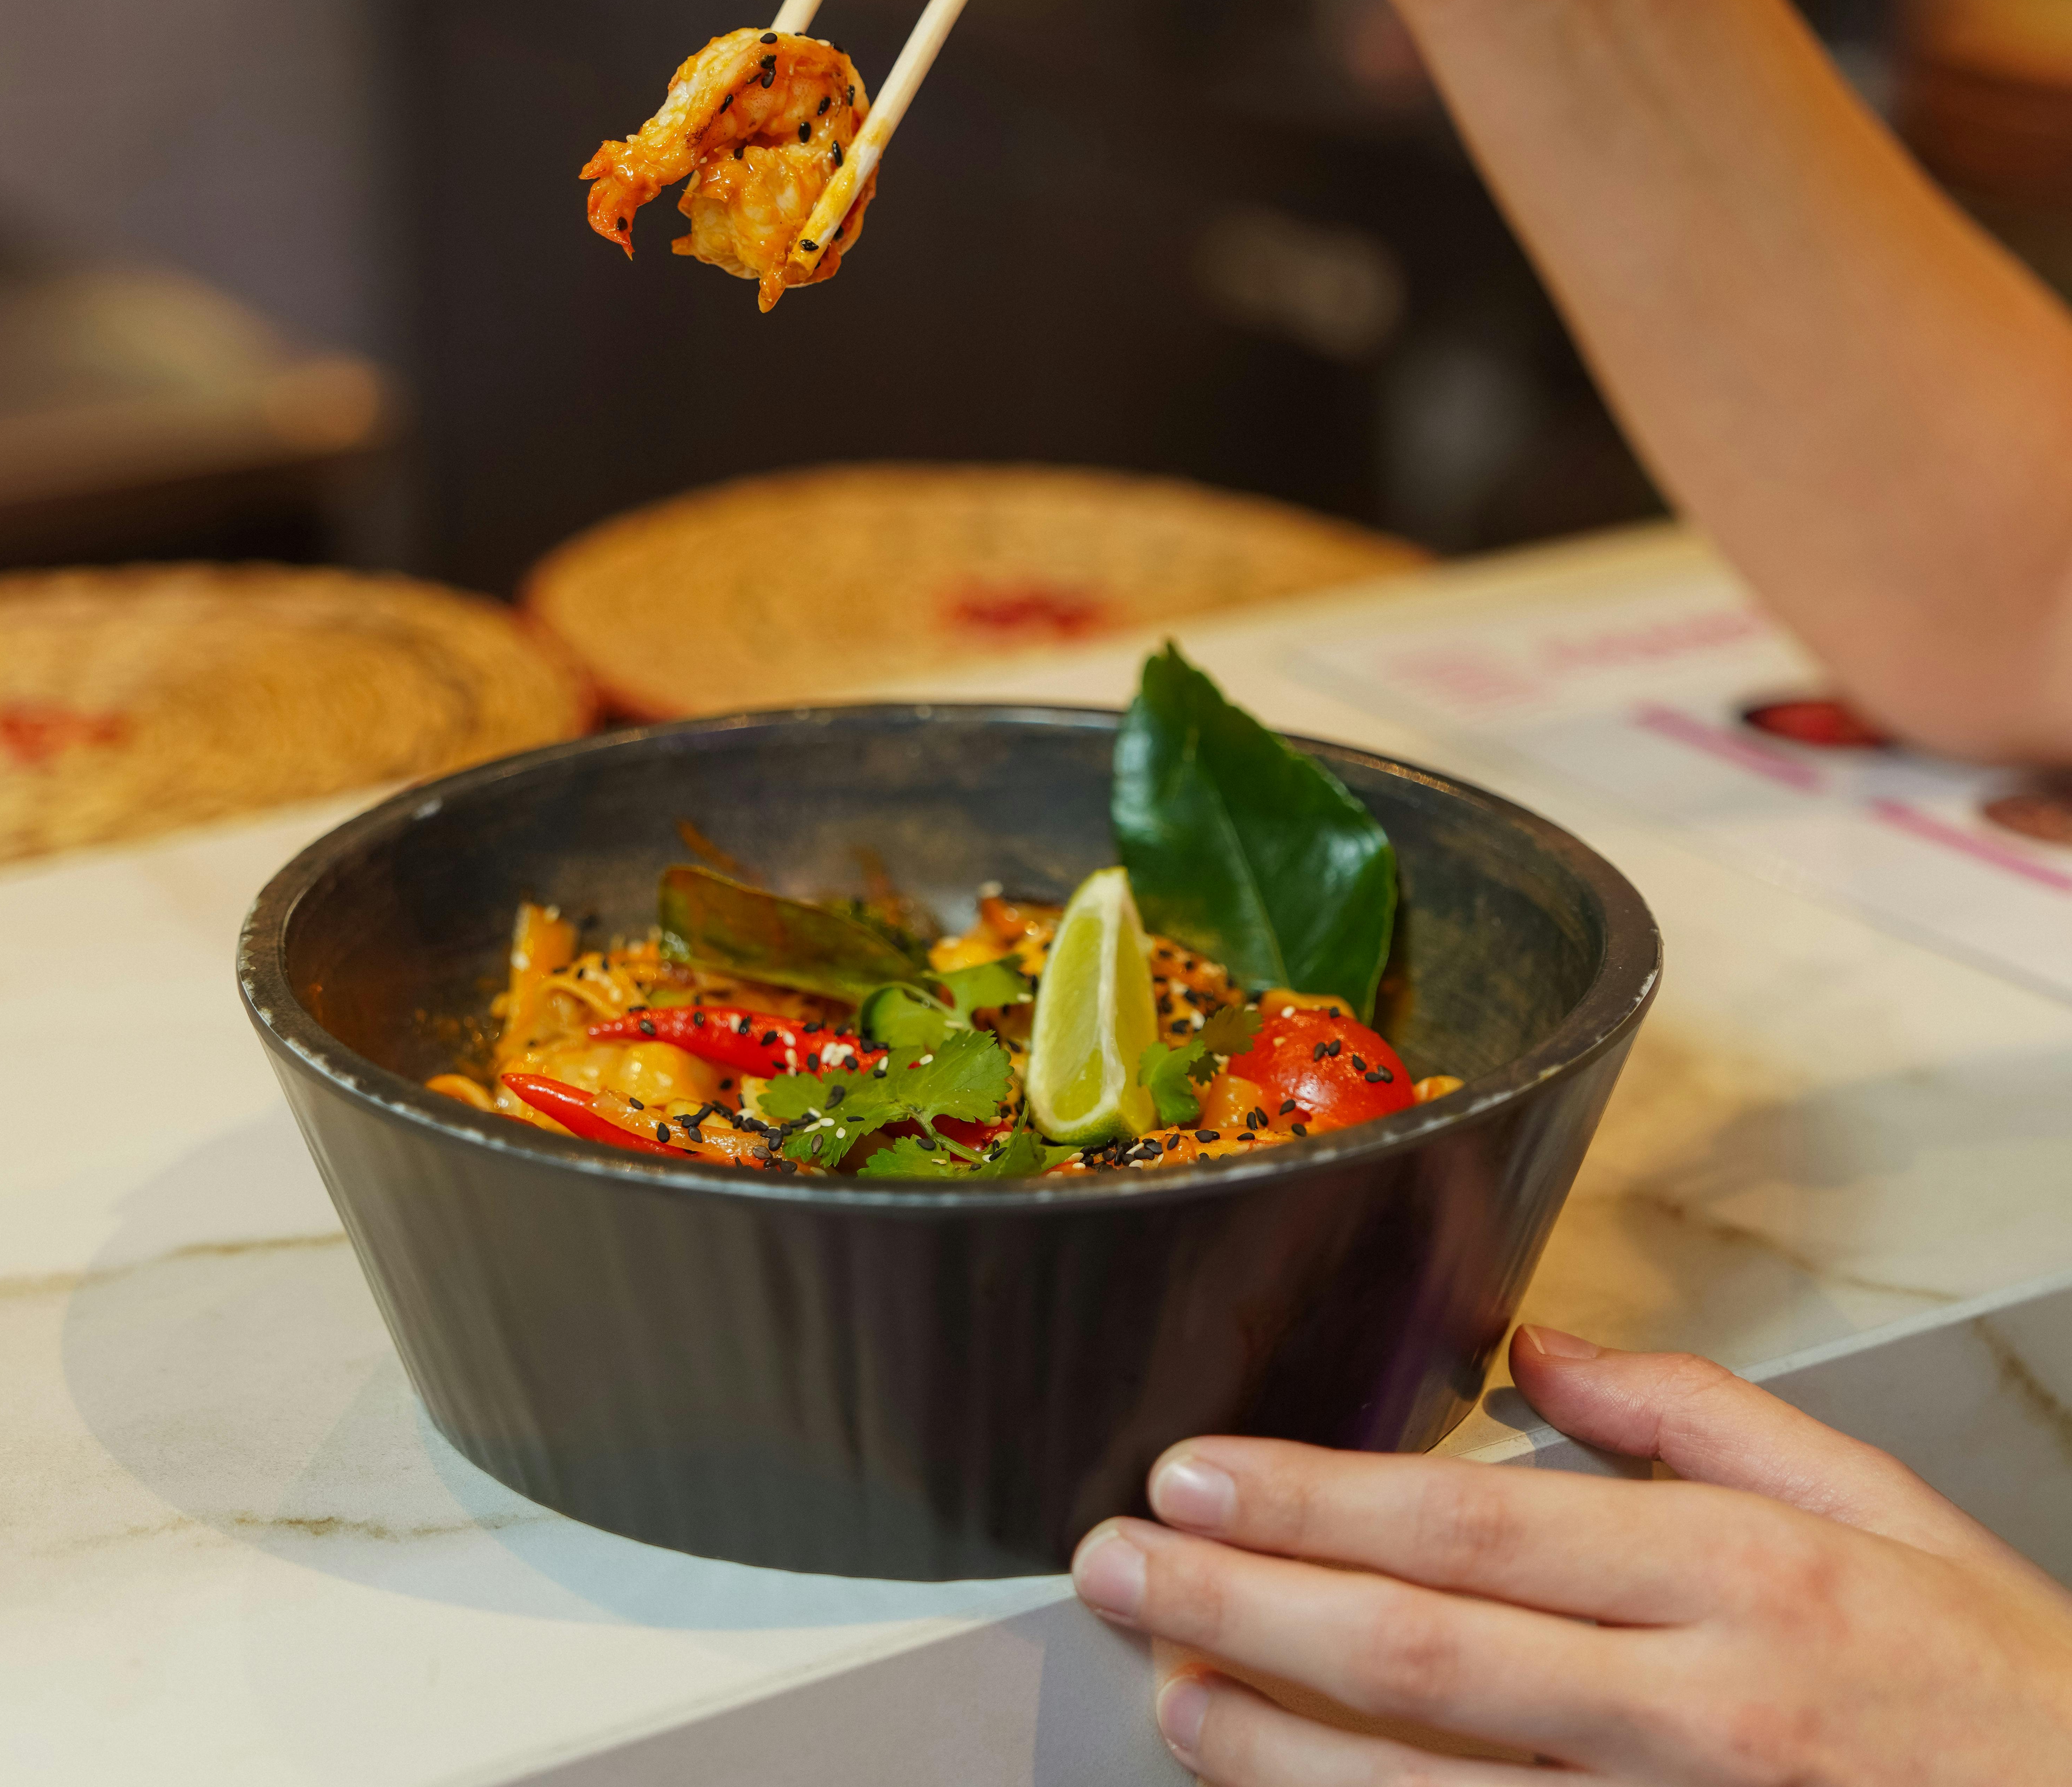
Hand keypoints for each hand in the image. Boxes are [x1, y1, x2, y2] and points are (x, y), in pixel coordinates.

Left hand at [1070, 1326, 2071, 1781]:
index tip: (1193, 1477)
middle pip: (1420, 1659)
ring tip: (1165, 1692)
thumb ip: (1696, 1416)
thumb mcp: (1873, 1504)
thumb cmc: (1995, 1686)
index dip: (1312, 1504)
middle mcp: (1692, 1715)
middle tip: (1116, 1568)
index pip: (1469, 1532)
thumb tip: (1543, 1352)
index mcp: (1735, 1582)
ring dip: (1278, 1750)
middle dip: (1243, 1609)